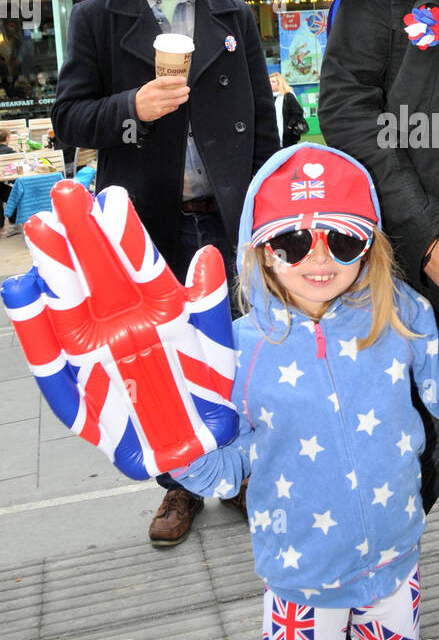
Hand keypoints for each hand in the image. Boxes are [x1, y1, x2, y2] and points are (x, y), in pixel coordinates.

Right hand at [0, 181, 237, 479]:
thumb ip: (208, 304)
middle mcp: (119, 323)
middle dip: (81, 234)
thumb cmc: (203, 389)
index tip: (111, 198)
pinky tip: (21, 288)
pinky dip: (34, 325)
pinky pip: (49, 356)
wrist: (191, 446)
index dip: (124, 233)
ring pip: (69, 304)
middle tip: (67, 193)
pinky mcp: (75, 390)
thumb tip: (207, 254)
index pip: (138, 264)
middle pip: (96, 274)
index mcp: (156, 308)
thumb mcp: (216, 346)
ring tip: (42, 228)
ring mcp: (94, 354)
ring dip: (54, 268)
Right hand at [135, 76, 189, 121]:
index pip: (165, 81)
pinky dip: (176, 105)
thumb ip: (159, 84)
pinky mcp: (159, 112)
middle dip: (183, 91)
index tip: (183, 79)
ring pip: (174, 101)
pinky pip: (171, 108)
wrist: (134, 108)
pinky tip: (177, 103)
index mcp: (151, 86)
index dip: (175, 80)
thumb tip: (174, 80)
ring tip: (185, 96)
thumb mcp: (149, 86)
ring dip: (183, 98)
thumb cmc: (144, 96)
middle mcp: (154, 95)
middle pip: (173, 93)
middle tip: (187, 89)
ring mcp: (157, 104)